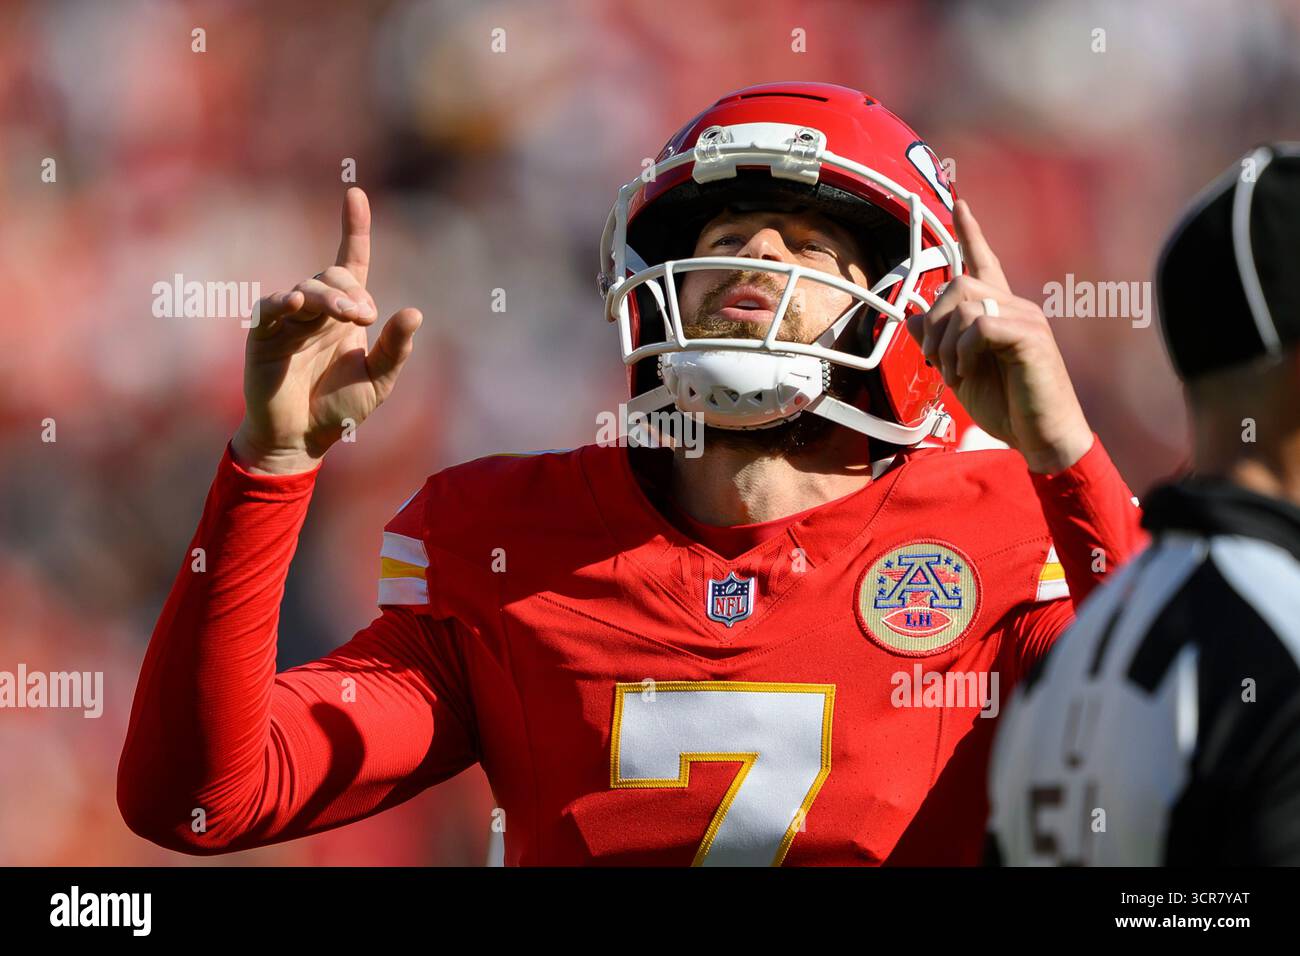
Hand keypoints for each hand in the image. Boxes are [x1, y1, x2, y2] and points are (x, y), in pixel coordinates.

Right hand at [232, 187, 421, 474]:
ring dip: (330, 299)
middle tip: (365, 317)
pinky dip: (284, 303)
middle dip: (351, 290)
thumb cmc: (340, 408)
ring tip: (349, 317)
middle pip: (331, 276)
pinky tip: (297, 304)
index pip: (350, 262)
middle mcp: (316, 311)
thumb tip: (416, 313)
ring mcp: (288, 321)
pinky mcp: (264, 337)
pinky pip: (272, 310)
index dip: (353, 228)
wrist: (303, 439)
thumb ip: (395, 348)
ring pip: (307, 289)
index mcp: (344, 314)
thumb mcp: (378, 380)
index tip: (355, 194)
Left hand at [907, 199, 1092, 473]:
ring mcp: (1026, 319)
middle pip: (958, 284)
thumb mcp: (961, 371)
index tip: (959, 202)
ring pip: (965, 304)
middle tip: (935, 362)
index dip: (971, 232)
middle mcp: (1016, 306)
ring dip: (946, 344)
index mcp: (1000, 312)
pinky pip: (980, 325)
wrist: (1041, 437)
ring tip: (953, 374)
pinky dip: (963, 352)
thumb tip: (912, 316)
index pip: (985, 261)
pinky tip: (967, 374)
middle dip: (934, 324)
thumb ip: (940, 341)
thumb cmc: (1008, 406)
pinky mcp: (1031, 337)